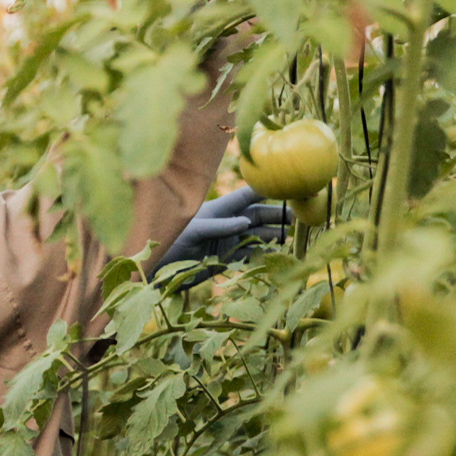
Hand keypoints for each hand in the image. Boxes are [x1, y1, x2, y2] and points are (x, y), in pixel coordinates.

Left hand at [157, 186, 289, 277]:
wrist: (158, 268)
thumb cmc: (171, 241)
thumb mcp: (194, 230)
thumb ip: (219, 226)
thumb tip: (247, 222)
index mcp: (219, 210)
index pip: (248, 195)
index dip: (267, 190)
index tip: (288, 186)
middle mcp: (227, 223)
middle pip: (258, 216)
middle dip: (277, 216)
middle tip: (297, 219)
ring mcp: (227, 241)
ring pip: (257, 235)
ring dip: (274, 236)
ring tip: (292, 237)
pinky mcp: (225, 259)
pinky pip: (249, 254)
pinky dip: (263, 254)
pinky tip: (277, 255)